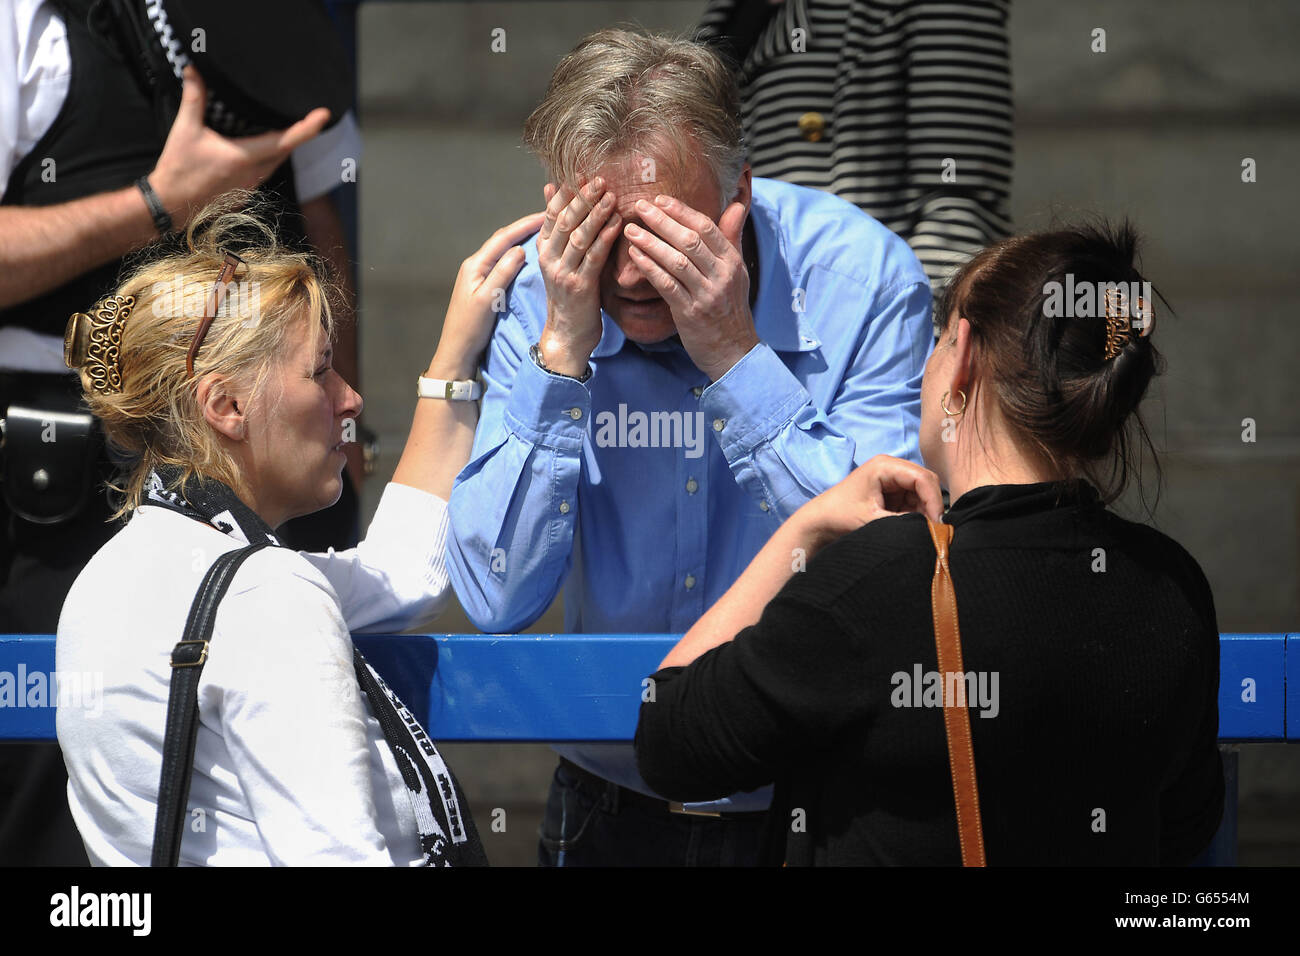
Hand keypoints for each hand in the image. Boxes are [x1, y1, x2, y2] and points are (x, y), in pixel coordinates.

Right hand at [149, 67, 329, 229]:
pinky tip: (264, 148)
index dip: (308, 127)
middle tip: (309, 115)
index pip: (286, 140)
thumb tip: (194, 69)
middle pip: (286, 150)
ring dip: (284, 145)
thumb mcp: (185, 130)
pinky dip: (270, 158)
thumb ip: (193, 98)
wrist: (170, 205)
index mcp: (244, 157)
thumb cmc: (178, 170)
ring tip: (289, 127)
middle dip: (299, 133)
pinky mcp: (244, 193)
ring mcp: (251, 186)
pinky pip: (265, 172)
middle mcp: (254, 174)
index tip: (323, 114)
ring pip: (276, 163)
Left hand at [427, 211, 543, 379]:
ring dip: (521, 239)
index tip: (545, 216)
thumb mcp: (488, 300)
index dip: (524, 226)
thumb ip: (502, 273)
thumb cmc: (470, 327)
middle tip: (548, 219)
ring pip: (503, 250)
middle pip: (503, 240)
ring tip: (542, 232)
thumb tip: (520, 250)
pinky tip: (529, 254)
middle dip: (524, 228)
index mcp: (475, 265)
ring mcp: (479, 274)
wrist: (457, 349)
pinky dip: (517, 254)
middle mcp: (476, 265)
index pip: (503, 238)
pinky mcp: (483, 284)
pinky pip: (503, 262)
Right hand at [536, 178, 621, 376]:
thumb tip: (550, 190)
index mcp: (543, 251)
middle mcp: (549, 260)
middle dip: (582, 198)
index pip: (551, 214)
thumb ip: (558, 229)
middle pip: (564, 221)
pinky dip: (605, 238)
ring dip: (595, 214)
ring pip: (578, 236)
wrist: (567, 334)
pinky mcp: (580, 287)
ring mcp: (564, 273)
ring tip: (611, 195)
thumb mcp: (558, 261)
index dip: (565, 193)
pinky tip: (617, 223)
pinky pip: (594, 257)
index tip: (580, 173)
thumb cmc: (569, 295)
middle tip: (600, 180)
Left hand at [623, 195, 757, 380]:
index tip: (660, 200)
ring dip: (651, 243)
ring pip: (676, 262)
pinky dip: (649, 268)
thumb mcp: (737, 272)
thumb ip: (731, 238)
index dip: (681, 211)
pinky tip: (635, 256)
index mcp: (732, 262)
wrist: (734, 351)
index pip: (706, 228)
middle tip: (640, 206)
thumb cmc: (730, 308)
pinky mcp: (691, 313)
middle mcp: (722, 276)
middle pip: (690, 241)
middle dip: (662, 221)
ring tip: (630, 230)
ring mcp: (706, 295)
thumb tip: (735, 205)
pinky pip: (667, 286)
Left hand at [795, 455, 944, 550]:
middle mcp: (891, 467)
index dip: (933, 499)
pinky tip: (911, 526)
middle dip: (931, 504)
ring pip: (922, 493)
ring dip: (924, 510)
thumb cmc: (840, 516)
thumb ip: (904, 521)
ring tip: (920, 529)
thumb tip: (931, 526)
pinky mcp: (892, 492)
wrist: (820, 522)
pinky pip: (914, 500)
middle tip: (933, 528)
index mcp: (885, 466)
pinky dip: (916, 513)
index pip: (922, 478)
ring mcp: (892, 479)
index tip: (936, 522)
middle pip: (926, 482)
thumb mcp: (873, 520)